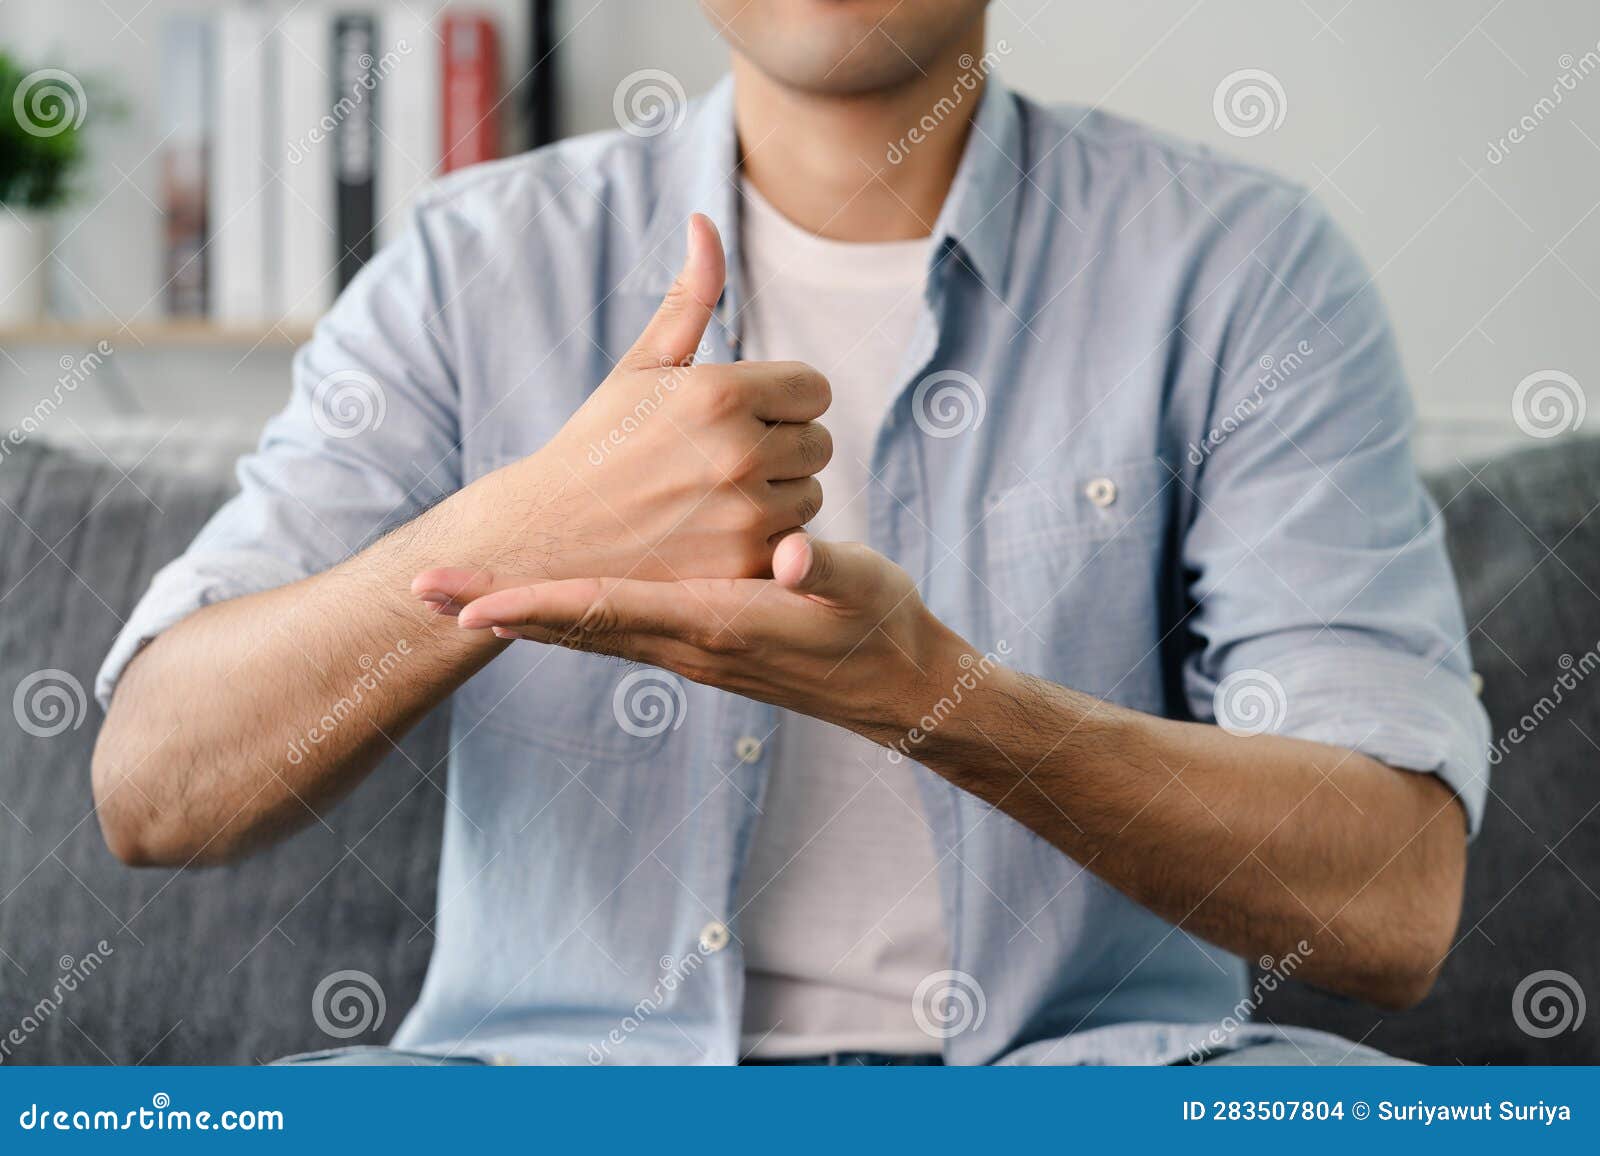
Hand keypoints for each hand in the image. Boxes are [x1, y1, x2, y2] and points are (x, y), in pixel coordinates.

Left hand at [421, 534, 979, 740]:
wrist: (891, 685)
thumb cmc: (876, 629)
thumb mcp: (858, 591)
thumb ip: (823, 573)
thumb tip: (794, 556)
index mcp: (716, 622)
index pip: (610, 612)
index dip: (539, 608)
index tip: (471, 607)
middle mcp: (686, 642)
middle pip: (573, 628)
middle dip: (498, 610)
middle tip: (423, 591)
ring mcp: (684, 648)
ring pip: (585, 632)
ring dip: (519, 615)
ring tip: (456, 597)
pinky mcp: (694, 643)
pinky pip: (610, 630)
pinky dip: (561, 619)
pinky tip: (536, 607)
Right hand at [464, 213, 831, 582]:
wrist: (550, 540)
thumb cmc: (599, 444)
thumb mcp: (641, 366)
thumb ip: (689, 297)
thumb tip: (704, 221)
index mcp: (720, 393)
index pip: (814, 388)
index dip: (783, 401)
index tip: (743, 416)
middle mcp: (739, 452)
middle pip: (819, 443)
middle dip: (782, 448)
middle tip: (721, 462)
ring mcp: (744, 516)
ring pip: (810, 496)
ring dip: (778, 498)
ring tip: (715, 500)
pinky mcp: (744, 568)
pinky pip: (795, 546)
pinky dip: (768, 544)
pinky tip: (717, 537)